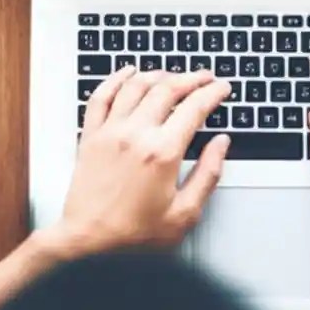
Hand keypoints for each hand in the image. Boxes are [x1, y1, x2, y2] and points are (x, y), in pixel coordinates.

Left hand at [54, 67, 231, 256]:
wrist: (86, 238)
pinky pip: (102, 95)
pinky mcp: (91, 134)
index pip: (194, 108)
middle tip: (204, 77)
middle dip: (191, 78)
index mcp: (162, 153)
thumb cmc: (132, 232)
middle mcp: (136, 134)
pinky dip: (116, 78)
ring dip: (159, 74)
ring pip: (137, 86)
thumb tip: (221, 144)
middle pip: (167, 89)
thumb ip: (208, 175)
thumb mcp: (183, 214)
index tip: (222, 88)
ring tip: (174, 75)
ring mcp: (111, 131)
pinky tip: (128, 71)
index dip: (213, 93)